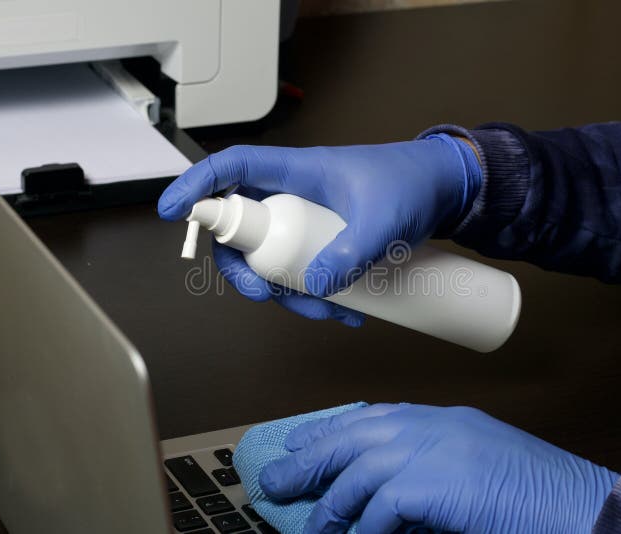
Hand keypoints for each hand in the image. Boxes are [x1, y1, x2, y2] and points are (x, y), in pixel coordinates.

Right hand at [157, 136, 479, 325]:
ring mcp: (309, 221)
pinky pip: (303, 271)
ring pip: (273, 258)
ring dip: (287, 293)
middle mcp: (294, 195)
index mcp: (297, 171)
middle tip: (262, 294)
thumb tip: (316, 287)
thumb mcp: (383, 217)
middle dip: (243, 268)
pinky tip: (346, 312)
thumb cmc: (413, 183)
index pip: (232, 167)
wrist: (446, 190)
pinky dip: (314, 295)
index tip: (173, 212)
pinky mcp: (326, 242)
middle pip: (242, 228)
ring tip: (330, 313)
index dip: (197, 185)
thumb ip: (352, 250)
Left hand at [259, 403, 618, 533]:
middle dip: (310, 458)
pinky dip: (366, 527)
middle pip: (354, 435)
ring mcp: (435, 449)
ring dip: (330, 503)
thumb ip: (432, 473)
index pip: (373, 418)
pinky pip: (382, 507)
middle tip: (275, 480)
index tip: (301, 444)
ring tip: (310, 526)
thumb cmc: (536, 496)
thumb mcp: (477, 473)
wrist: (582, 505)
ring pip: (358, 470)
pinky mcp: (436, 482)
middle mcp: (434, 426)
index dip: (331, 431)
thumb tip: (386, 499)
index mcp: (443, 421)